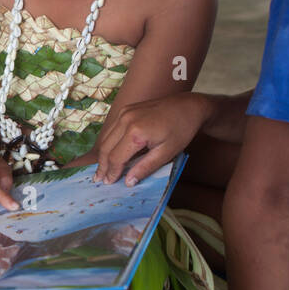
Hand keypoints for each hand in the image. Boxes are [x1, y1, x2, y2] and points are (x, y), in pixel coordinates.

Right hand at [94, 93, 212, 185]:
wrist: (189, 106)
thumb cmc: (181, 130)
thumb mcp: (166, 153)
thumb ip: (145, 168)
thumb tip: (128, 182)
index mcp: (136, 132)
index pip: (116, 157)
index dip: (112, 172)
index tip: (109, 183)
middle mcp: (126, 120)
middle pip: (106, 148)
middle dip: (102, 165)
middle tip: (99, 179)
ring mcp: (125, 112)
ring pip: (106, 138)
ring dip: (103, 155)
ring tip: (101, 169)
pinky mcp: (126, 109)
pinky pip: (112, 129)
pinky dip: (109, 143)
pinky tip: (110, 153)